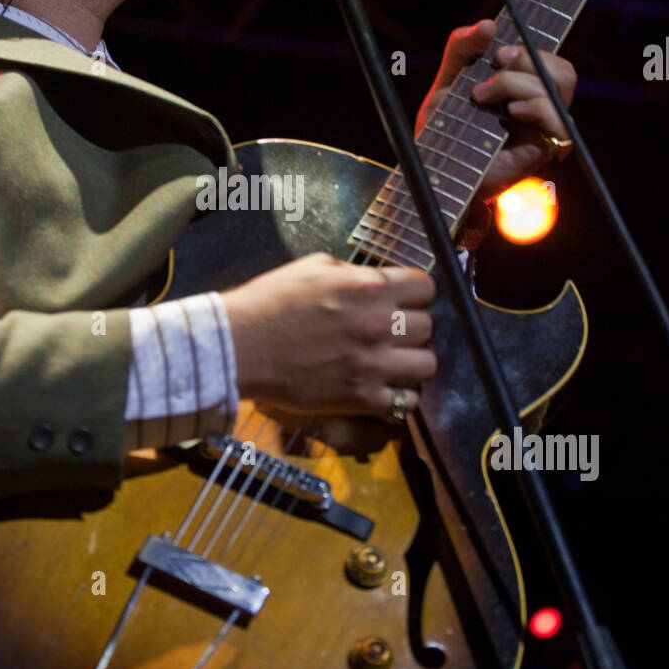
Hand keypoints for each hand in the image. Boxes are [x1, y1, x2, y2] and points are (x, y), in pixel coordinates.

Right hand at [221, 252, 436, 420]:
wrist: (239, 346)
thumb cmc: (268, 303)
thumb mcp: (313, 267)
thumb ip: (353, 272)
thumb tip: (373, 280)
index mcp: (369, 287)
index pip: (426, 287)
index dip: (416, 294)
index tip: (405, 302)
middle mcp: (379, 324)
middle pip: (429, 326)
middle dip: (413, 328)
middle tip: (394, 334)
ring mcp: (373, 364)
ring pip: (428, 365)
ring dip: (412, 363)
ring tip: (393, 363)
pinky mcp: (362, 398)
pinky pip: (407, 402)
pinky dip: (399, 397)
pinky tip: (383, 389)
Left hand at [416, 19, 576, 197]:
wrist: (434, 166)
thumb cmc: (444, 126)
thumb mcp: (447, 79)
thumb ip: (462, 48)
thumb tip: (488, 24)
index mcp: (523, 85)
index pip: (548, 57)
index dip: (541, 41)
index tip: (504, 41)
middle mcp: (539, 105)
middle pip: (562, 68)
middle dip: (529, 56)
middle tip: (496, 61)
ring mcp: (543, 126)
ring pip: (559, 85)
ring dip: (520, 81)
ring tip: (483, 94)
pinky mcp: (542, 147)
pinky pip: (558, 117)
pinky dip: (536, 106)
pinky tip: (510, 111)